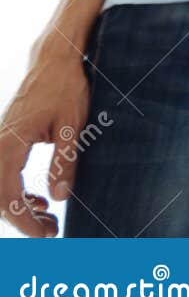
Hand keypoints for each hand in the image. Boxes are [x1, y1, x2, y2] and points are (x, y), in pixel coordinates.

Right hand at [0, 41, 89, 237]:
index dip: (24, 221)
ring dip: (21, 208)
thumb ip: (65, 161)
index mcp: (9, 145)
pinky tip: (41, 201)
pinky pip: (4, 176)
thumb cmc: (66, 88)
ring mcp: (0, 144)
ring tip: (49, 221)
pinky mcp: (7, 142)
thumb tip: (60, 198)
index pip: (7, 196)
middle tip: (52, 232)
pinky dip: (19, 193)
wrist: (55, 61)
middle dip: (23, 220)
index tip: (46, 235)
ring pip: (0, 189)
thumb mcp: (72, 125)